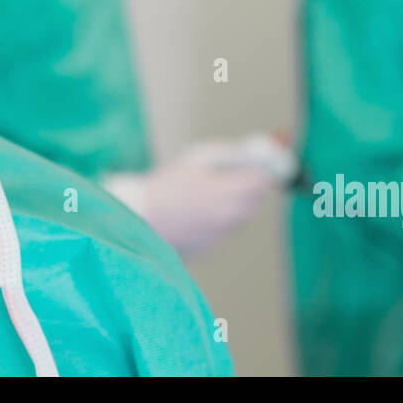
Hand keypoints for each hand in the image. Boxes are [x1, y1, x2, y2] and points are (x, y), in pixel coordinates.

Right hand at [104, 139, 280, 255]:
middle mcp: (226, 218)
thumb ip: (228, 154)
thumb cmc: (165, 184)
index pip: (261, 181)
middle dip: (252, 187)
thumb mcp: (196, 158)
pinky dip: (218, 221)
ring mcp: (220, 236)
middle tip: (237, 177)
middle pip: (256, 201)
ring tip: (206, 196)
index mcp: (224, 192)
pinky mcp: (211, 249)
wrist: (138, 218)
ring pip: (241, 217)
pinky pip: (225, 231)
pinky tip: (195, 214)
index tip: (264, 164)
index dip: (264, 170)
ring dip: (235, 205)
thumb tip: (253, 153)